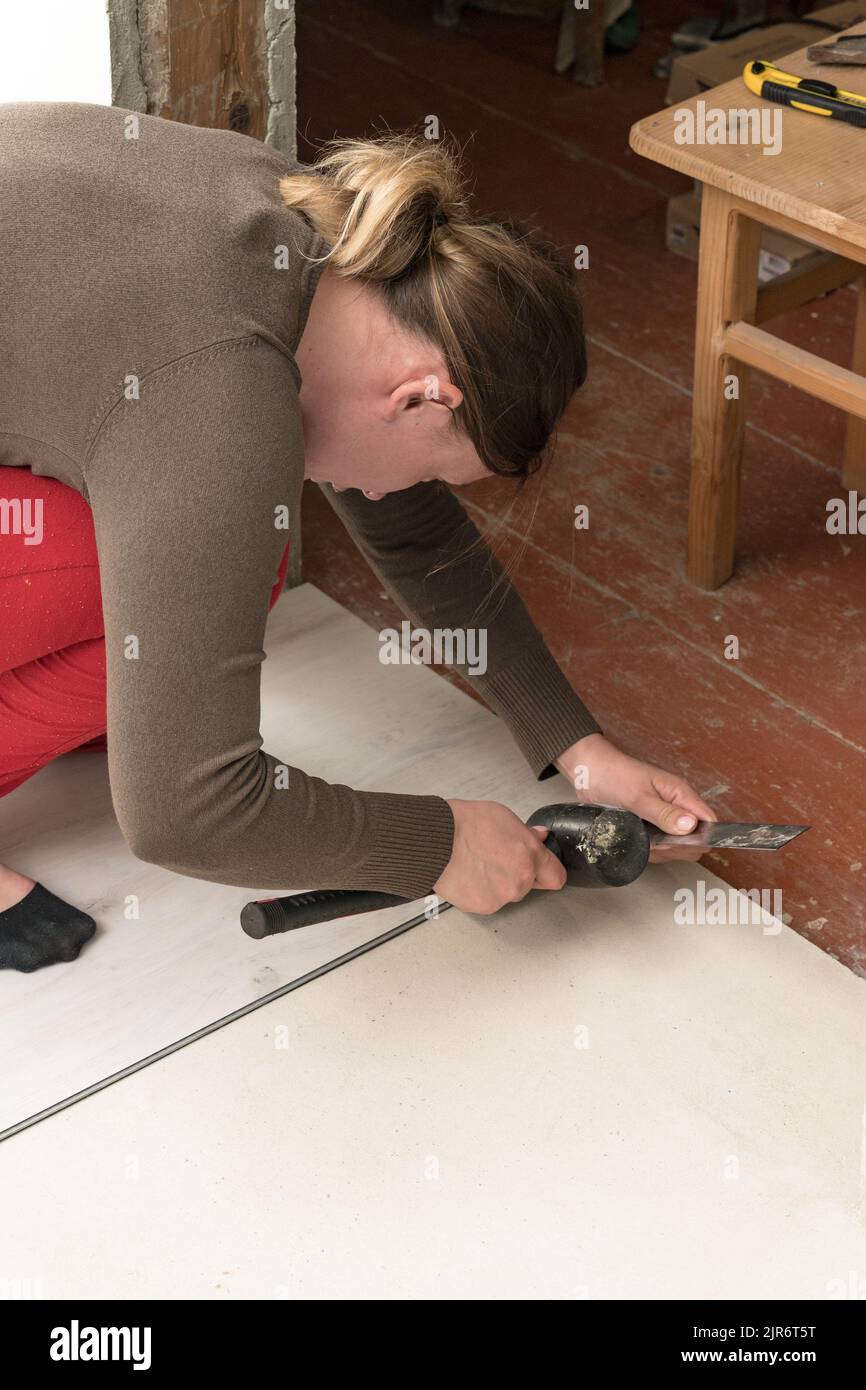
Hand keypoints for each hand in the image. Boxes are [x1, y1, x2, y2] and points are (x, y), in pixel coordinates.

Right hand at [434, 798, 566, 912]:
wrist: (436, 841)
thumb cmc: (466, 824)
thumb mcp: (503, 817)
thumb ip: (526, 833)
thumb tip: (539, 837)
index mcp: (530, 857)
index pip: (556, 877)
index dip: (548, 871)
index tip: (541, 868)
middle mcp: (519, 881)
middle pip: (528, 885)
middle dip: (517, 874)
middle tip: (496, 858)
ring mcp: (500, 897)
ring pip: (506, 894)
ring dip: (497, 884)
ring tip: (477, 865)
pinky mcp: (482, 907)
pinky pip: (487, 901)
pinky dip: (480, 892)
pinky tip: (468, 875)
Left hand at [554, 733, 716, 862]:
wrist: (589, 773)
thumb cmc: (614, 775)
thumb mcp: (638, 796)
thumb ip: (664, 813)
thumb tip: (691, 826)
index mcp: (680, 793)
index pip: (708, 820)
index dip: (702, 836)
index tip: (682, 844)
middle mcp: (676, 807)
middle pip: (695, 838)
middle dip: (679, 847)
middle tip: (656, 842)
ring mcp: (663, 819)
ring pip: (677, 846)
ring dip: (663, 850)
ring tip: (643, 838)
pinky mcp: (650, 827)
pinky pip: (660, 847)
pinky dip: (651, 851)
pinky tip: (638, 842)